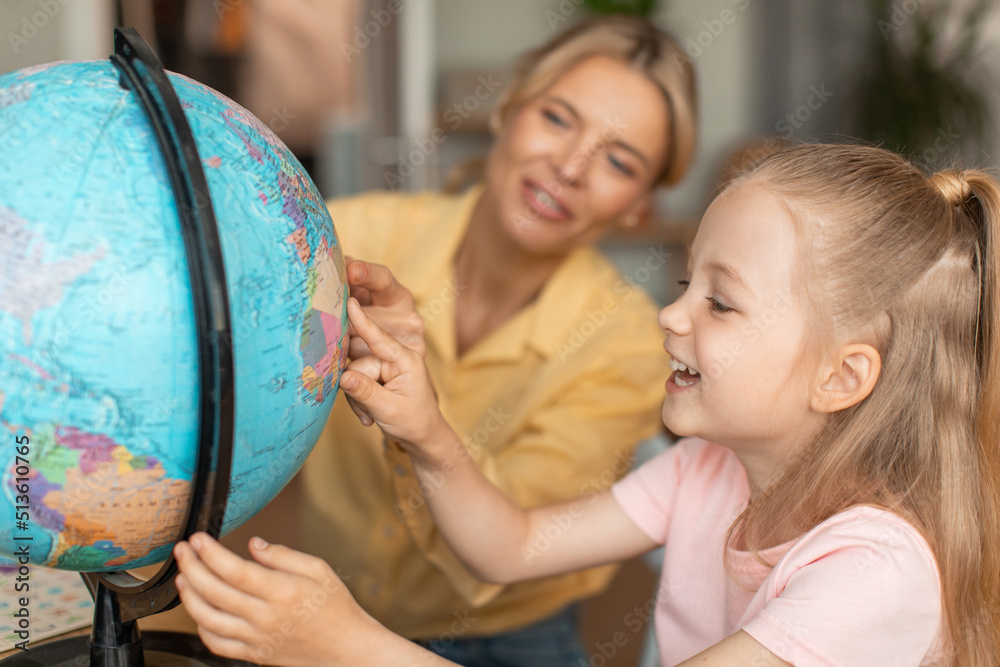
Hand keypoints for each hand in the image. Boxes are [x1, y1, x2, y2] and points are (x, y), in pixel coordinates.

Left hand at [173, 533, 376, 665]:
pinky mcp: (254, 654)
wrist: (346, 649)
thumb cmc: (336, 607)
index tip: (198, 538)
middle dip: (192, 567)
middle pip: (215, 591)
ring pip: (208, 619)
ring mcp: (257, 638)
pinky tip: (199, 611)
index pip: (234, 569)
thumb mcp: (319, 570)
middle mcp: (265, 616)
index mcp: (282, 591)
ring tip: (183, 577)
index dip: (211, 553)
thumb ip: (283, 555)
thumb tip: (253, 544)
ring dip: (189, 596)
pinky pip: (217, 644)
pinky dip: (202, 627)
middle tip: (183, 550)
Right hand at [342, 259, 426, 426]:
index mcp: (405, 360)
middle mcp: (393, 357)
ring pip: (351, 373)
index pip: (380, 339)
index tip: (350, 303)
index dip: (363, 322)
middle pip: (358, 362)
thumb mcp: (390, 411)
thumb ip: (364, 392)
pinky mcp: (373, 374)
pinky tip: (369, 414)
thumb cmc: (414, 423)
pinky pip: (352, 381)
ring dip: (357, 397)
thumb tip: (342, 377)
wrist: (422, 436)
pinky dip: (357, 400)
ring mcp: (382, 365)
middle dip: (358, 387)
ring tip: (372, 414)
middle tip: (369, 409)